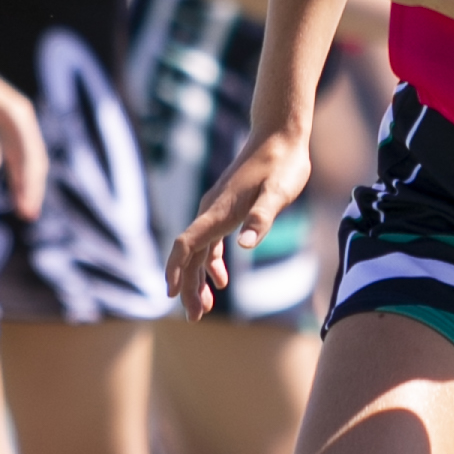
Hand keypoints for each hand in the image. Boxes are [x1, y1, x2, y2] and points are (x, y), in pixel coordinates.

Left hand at [0, 62, 47, 220]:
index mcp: (21, 116)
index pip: (33, 156)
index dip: (31, 184)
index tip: (28, 207)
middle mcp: (21, 123)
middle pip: (34, 161)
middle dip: (32, 188)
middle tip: (28, 215)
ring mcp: (12, 127)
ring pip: (25, 162)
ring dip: (25, 185)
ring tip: (25, 212)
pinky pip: (13, 159)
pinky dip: (15, 177)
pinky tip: (13, 194)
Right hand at [167, 129, 312, 319]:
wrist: (280, 136)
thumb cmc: (282, 164)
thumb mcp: (278, 193)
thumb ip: (261, 219)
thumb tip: (244, 246)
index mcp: (219, 211)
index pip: (187, 243)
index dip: (176, 269)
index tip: (171, 293)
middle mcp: (211, 211)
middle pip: (190, 254)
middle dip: (188, 286)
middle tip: (194, 318)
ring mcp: (217, 210)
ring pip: (199, 251)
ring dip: (199, 280)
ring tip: (204, 309)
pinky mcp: (227, 209)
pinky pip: (211, 242)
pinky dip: (211, 264)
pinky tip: (219, 282)